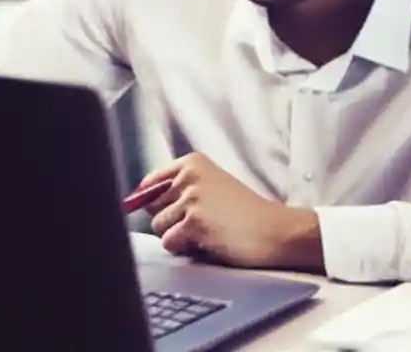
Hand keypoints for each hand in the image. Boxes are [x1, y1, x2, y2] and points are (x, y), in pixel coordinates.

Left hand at [141, 152, 321, 270]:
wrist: (277, 231)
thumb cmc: (245, 214)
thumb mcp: (211, 187)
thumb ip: (177, 190)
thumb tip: (133, 202)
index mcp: (191, 163)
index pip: (149, 182)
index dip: (151, 202)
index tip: (164, 211)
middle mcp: (189, 176)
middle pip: (150, 206)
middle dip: (168, 220)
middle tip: (198, 224)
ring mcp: (191, 198)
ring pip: (158, 226)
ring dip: (178, 236)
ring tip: (205, 233)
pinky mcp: (195, 222)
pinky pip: (170, 242)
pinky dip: (185, 248)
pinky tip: (208, 242)